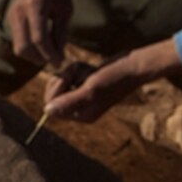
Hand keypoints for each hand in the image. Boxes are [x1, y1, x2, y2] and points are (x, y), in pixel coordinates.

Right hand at [5, 0, 73, 71]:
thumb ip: (60, 34)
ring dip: (34, 56)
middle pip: (24, 47)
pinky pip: (18, 41)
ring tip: (50, 52)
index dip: (50, 54)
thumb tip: (59, 58)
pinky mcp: (10, 20)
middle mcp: (18, 12)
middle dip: (40, 58)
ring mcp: (12, 16)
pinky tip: (44, 44)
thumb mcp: (65, 10)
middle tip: (55, 60)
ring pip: (19, 48)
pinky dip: (31, 48)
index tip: (60, 62)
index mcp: (34, 6)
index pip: (39, 39)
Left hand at [43, 39, 181, 123]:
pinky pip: (70, 76)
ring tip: (89, 70)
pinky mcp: (86, 84)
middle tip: (80, 73)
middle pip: (53, 94)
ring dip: (72, 72)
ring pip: (61, 82)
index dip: (56, 89)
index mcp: (81, 115)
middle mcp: (81, 109)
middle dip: (64, 79)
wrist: (134, 66)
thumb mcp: (91, 90)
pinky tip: (92, 68)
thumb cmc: (115, 78)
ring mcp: (83, 96)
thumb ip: (69, 102)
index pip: (51, 106)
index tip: (68, 79)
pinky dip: (78, 68)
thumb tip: (47, 112)